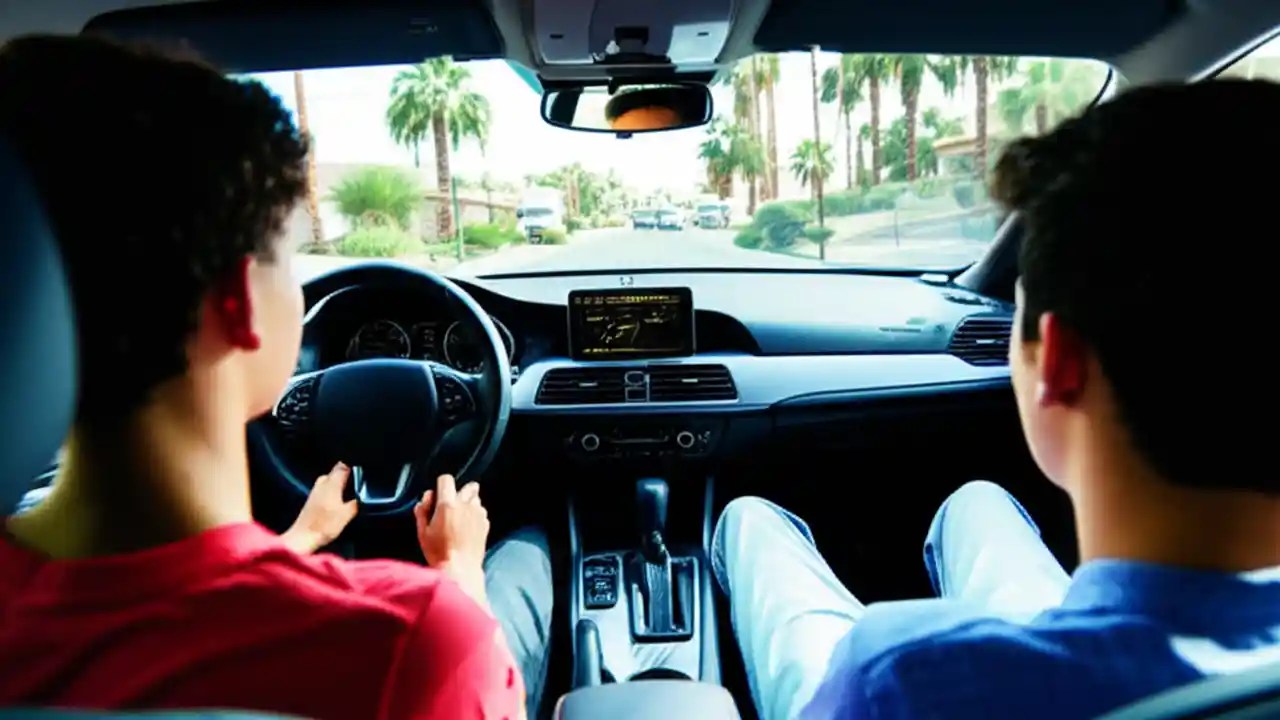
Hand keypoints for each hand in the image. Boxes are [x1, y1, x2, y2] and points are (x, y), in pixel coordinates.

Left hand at [282, 462, 357, 553]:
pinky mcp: (312, 500)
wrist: (302, 538)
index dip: (354, 466)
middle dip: (347, 475)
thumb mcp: (347, 514)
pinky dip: (333, 492)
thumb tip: (365, 496)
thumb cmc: (324, 525)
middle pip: (336, 471)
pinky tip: (339, 502)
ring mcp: (315, 491)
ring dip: (339, 484)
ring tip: (351, 493)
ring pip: (330, 480)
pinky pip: (325, 489)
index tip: (363, 471)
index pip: (343, 465)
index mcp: (331, 483)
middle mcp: (322, 483)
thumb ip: (357, 502)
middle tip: (359, 484)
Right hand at [414, 474, 489, 604]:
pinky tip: (468, 529)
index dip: (440, 486)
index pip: (446, 479)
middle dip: (459, 492)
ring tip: (460, 520)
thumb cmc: (438, 552)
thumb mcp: (422, 532)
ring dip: (469, 504)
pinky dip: (475, 516)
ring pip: (476, 499)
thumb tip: (425, 500)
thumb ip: (422, 511)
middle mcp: (466, 505)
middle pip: (468, 485)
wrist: (460, 570)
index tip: (438, 497)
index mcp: (447, 504)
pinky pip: (481, 512)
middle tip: (451, 507)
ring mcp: (478, 514)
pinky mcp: (486, 524)